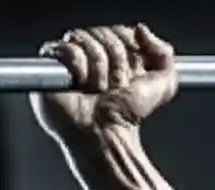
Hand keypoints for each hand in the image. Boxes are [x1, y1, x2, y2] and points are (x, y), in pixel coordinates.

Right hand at [31, 23, 177, 141]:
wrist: (107, 134)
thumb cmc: (128, 115)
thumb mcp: (163, 85)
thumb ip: (164, 54)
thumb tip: (141, 30)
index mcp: (115, 52)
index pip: (122, 31)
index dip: (130, 51)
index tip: (132, 74)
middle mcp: (92, 52)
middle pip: (104, 34)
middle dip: (116, 64)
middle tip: (114, 87)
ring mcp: (70, 57)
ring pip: (87, 40)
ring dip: (100, 72)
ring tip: (98, 90)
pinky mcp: (50, 65)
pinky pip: (68, 50)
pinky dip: (81, 70)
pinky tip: (82, 87)